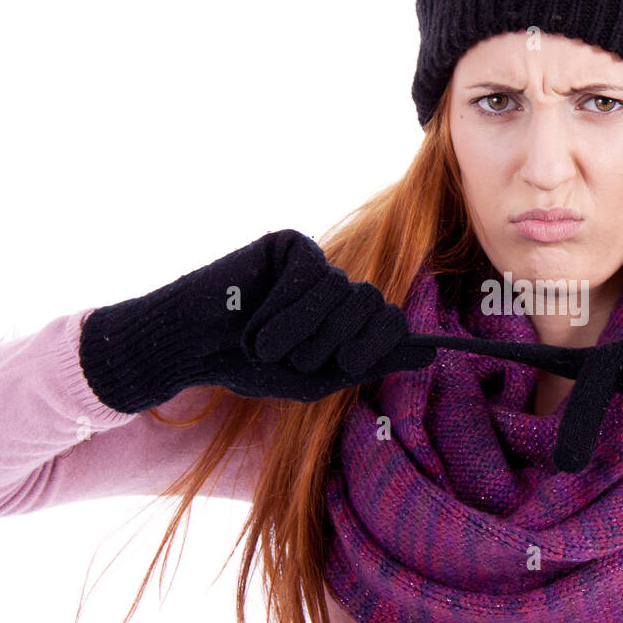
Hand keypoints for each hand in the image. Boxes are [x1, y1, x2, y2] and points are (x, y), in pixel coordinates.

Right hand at [80, 229, 435, 412]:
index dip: (377, 344)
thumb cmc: (249, 368)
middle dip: (333, 341)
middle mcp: (338, 289)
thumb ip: (372, 364)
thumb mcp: (318, 378)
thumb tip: (430, 354)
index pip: (392, 321)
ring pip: (341, 290)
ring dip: (300, 331)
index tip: (346, 363)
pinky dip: (282, 306)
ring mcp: (316, 264)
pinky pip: (310, 272)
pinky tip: (252, 315)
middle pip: (372, 303)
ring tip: (262, 342)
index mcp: (348, 322)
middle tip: (291, 358)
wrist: (192, 349)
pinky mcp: (291, 244)